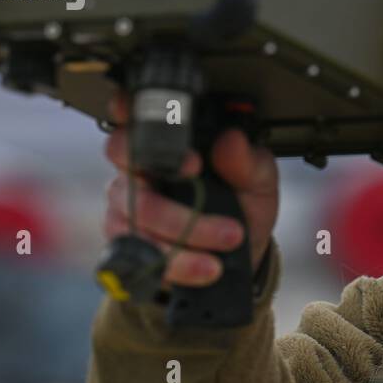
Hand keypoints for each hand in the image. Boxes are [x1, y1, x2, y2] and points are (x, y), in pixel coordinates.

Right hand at [101, 93, 279, 286]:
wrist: (239, 258)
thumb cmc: (242, 206)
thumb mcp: (258, 181)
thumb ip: (247, 160)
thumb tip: (232, 140)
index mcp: (168, 142)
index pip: (136, 116)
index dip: (137, 116)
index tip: (179, 144)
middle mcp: (138, 168)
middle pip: (124, 159)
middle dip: (168, 168)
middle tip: (203, 189)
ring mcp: (125, 205)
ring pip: (137, 212)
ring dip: (187, 229)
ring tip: (230, 238)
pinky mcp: (124, 243)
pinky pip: (140, 252)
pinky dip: (180, 263)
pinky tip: (207, 266)